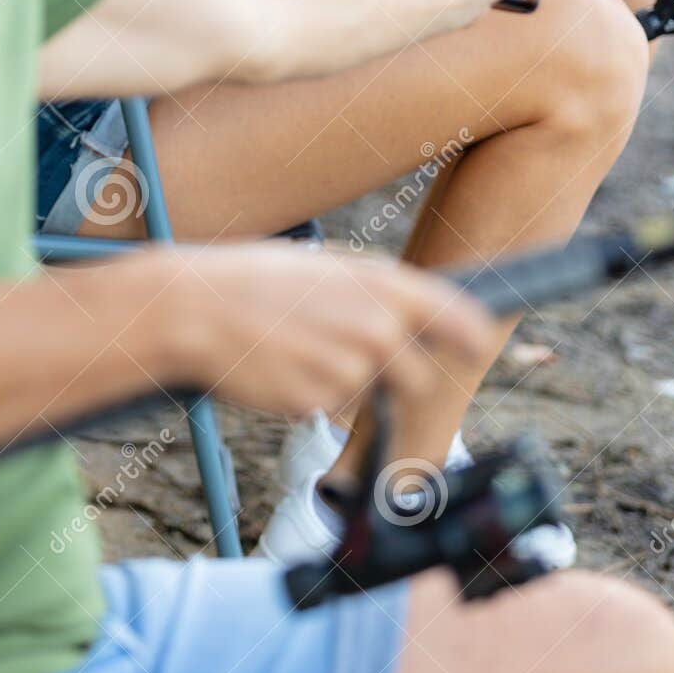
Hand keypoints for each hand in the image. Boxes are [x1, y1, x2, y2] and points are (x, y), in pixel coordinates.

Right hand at [160, 243, 491, 418]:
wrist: (196, 309)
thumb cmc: (257, 279)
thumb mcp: (327, 266)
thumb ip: (377, 290)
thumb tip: (413, 313)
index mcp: (383, 287)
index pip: (457, 318)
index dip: (472, 335)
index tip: (478, 345)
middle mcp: (377, 330)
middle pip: (419, 377)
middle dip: (396, 375)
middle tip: (349, 351)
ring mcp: (349, 370)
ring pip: (367, 394)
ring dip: (344, 382)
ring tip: (299, 348)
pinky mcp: (319, 403)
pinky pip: (327, 406)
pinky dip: (309, 393)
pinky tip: (279, 365)